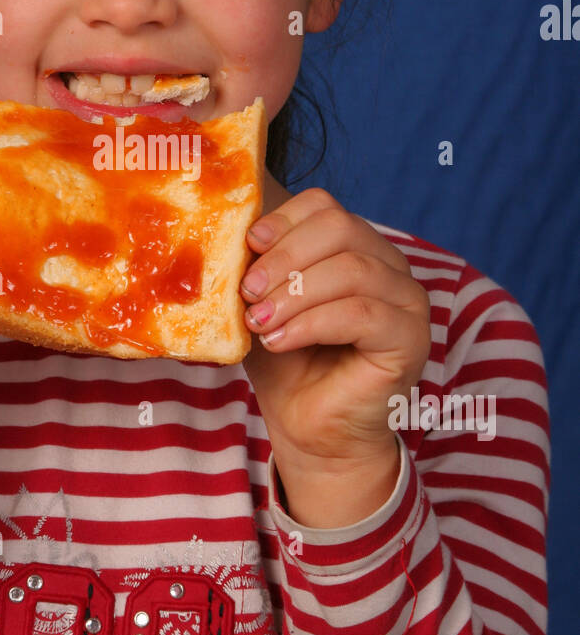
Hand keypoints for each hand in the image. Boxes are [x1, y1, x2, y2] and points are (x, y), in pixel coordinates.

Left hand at [240, 188, 430, 516]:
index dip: (282, 221)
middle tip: (247, 292)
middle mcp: (388, 265)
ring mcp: (406, 300)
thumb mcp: (261, 303)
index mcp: (354, 246)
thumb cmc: (286, 363)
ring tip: (258, 322)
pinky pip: (362, 314)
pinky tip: (280, 340)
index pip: (324, 206)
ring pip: (351, 270)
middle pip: (340, 228)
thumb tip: (224, 230)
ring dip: (294, 294)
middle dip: (284, 257)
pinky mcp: (410, 338)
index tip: (246, 247)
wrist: (309, 428)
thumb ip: (254, 266)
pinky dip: (312, 323)